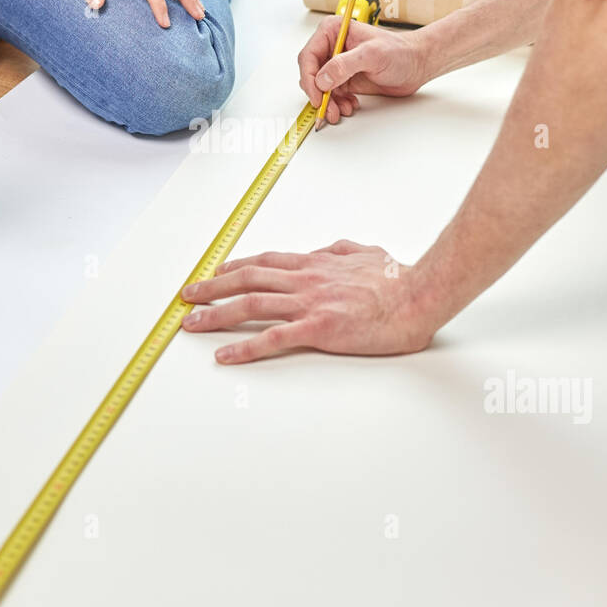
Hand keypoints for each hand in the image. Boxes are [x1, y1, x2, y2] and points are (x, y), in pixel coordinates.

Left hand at [181, 239, 436, 362]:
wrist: (418, 295)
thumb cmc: (398, 280)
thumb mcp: (365, 253)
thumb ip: (341, 251)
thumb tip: (327, 251)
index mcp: (316, 265)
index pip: (265, 262)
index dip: (236, 267)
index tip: (217, 272)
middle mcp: (305, 280)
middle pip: (247, 279)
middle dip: (212, 287)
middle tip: (188, 295)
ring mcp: (309, 304)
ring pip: (251, 305)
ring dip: (216, 314)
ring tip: (192, 323)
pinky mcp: (318, 329)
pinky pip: (273, 338)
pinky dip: (245, 348)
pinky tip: (225, 355)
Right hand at [298, 19, 429, 124]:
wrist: (417, 64)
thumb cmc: (400, 52)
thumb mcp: (372, 55)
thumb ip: (344, 65)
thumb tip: (322, 78)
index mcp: (333, 31)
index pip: (309, 56)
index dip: (309, 78)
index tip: (317, 95)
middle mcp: (332, 47)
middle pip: (311, 74)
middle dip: (318, 94)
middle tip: (327, 109)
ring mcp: (337, 64)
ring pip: (320, 88)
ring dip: (328, 102)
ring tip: (341, 110)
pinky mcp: (344, 79)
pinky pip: (331, 95)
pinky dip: (337, 103)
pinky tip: (350, 105)